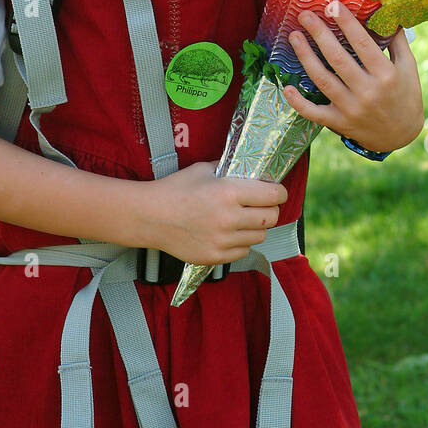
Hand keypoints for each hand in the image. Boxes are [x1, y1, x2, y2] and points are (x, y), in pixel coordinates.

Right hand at [143, 160, 288, 265]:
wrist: (149, 216)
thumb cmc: (176, 188)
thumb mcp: (204, 170)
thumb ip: (230, 171)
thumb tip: (253, 172)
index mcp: (228, 192)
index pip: (273, 196)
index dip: (278, 192)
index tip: (275, 191)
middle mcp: (229, 218)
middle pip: (271, 218)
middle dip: (270, 209)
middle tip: (261, 205)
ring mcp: (222, 241)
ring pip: (260, 236)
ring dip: (256, 227)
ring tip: (242, 219)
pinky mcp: (215, 257)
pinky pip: (243, 251)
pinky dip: (241, 242)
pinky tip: (228, 232)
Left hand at [281, 1, 423, 152]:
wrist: (401, 136)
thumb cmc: (406, 96)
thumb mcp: (408, 68)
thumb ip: (398, 41)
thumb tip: (389, 13)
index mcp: (386, 74)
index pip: (363, 43)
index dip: (346, 23)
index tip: (332, 5)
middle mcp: (368, 91)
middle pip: (338, 58)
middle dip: (319, 34)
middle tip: (305, 15)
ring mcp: (351, 108)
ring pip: (323, 80)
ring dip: (305, 57)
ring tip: (294, 37)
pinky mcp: (339, 122)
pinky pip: (315, 113)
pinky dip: (298, 102)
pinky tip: (287, 87)